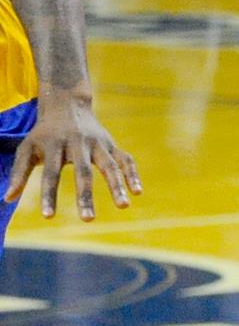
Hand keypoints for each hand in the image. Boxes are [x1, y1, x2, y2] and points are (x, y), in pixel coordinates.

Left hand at [7, 94, 139, 221]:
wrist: (67, 105)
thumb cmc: (44, 134)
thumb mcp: (27, 148)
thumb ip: (19, 173)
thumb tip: (8, 199)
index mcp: (55, 145)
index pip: (51, 174)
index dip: (49, 195)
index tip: (48, 217)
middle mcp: (79, 143)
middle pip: (84, 172)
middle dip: (86, 196)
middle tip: (88, 220)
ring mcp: (98, 143)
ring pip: (110, 166)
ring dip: (117, 186)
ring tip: (124, 206)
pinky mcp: (112, 144)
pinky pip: (125, 159)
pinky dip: (133, 174)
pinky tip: (137, 192)